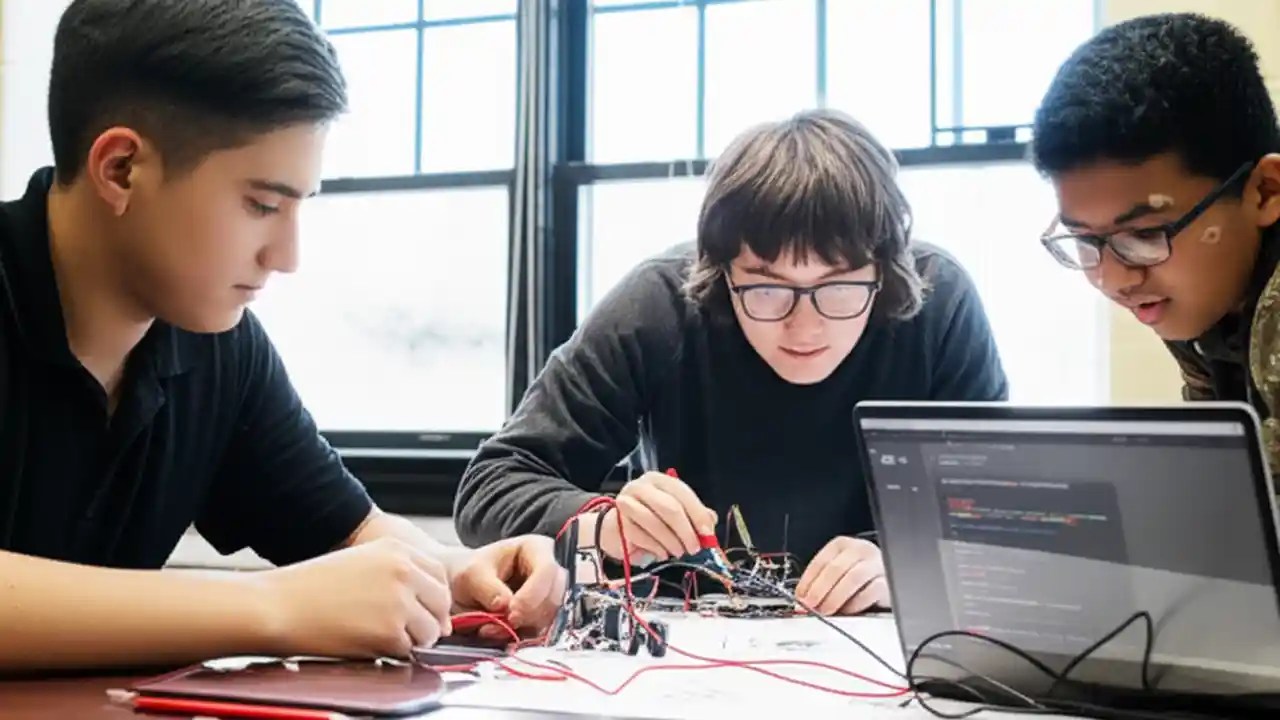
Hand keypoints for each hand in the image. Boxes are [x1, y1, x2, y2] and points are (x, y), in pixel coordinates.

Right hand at [258, 537, 452, 657]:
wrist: (279, 606)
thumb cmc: (312, 588)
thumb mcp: (362, 562)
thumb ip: (402, 578)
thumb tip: (440, 615)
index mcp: (397, 549)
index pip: (440, 576)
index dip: (433, 598)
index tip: (421, 609)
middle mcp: (404, 571)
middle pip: (442, 603)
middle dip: (429, 620)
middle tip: (402, 629)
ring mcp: (399, 601)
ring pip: (431, 630)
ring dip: (412, 639)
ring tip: (379, 634)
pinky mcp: (389, 631)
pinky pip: (408, 649)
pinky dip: (393, 652)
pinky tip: (366, 641)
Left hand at [447, 535, 566, 641]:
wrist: (465, 588)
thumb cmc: (471, 573)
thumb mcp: (471, 575)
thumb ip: (488, 589)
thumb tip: (504, 606)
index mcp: (535, 549)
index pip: (546, 570)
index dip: (533, 594)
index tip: (512, 613)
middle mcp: (549, 572)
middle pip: (554, 596)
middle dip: (529, 615)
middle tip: (505, 623)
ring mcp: (548, 595)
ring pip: (549, 617)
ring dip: (523, 628)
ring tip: (492, 628)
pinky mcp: (542, 616)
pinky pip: (541, 631)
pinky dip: (520, 636)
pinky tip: (499, 632)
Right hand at [596, 471, 716, 563]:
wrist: (616, 530)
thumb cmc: (650, 520)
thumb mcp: (675, 515)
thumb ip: (694, 516)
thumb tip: (711, 522)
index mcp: (659, 480)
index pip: (682, 493)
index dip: (697, 513)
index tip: (707, 533)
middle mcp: (641, 486)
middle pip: (669, 507)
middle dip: (685, 530)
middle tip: (694, 548)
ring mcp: (626, 502)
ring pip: (654, 522)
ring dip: (670, 541)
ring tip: (678, 552)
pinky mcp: (618, 521)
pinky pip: (640, 536)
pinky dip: (655, 547)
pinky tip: (662, 554)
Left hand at [795, 536, 888, 615]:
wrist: (890, 577)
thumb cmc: (859, 576)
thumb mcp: (838, 573)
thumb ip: (820, 583)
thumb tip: (803, 600)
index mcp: (842, 545)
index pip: (821, 561)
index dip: (808, 581)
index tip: (800, 597)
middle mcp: (860, 550)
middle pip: (835, 568)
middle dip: (819, 590)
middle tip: (811, 605)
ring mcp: (876, 564)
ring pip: (852, 578)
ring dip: (835, 597)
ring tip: (826, 610)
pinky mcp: (887, 581)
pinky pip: (870, 591)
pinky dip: (855, 603)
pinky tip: (847, 610)